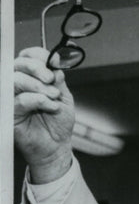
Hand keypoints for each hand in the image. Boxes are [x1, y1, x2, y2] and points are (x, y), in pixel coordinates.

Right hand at [14, 47, 74, 182]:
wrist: (57, 147)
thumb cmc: (58, 124)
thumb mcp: (64, 98)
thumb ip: (58, 80)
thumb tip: (55, 62)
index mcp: (32, 77)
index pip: (28, 56)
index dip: (40, 56)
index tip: (55, 63)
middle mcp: (20, 84)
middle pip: (19, 63)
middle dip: (37, 68)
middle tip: (52, 79)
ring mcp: (13, 97)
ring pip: (17, 80)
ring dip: (39, 86)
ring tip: (54, 97)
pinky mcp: (10, 112)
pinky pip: (20, 100)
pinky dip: (38, 100)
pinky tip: (51, 106)